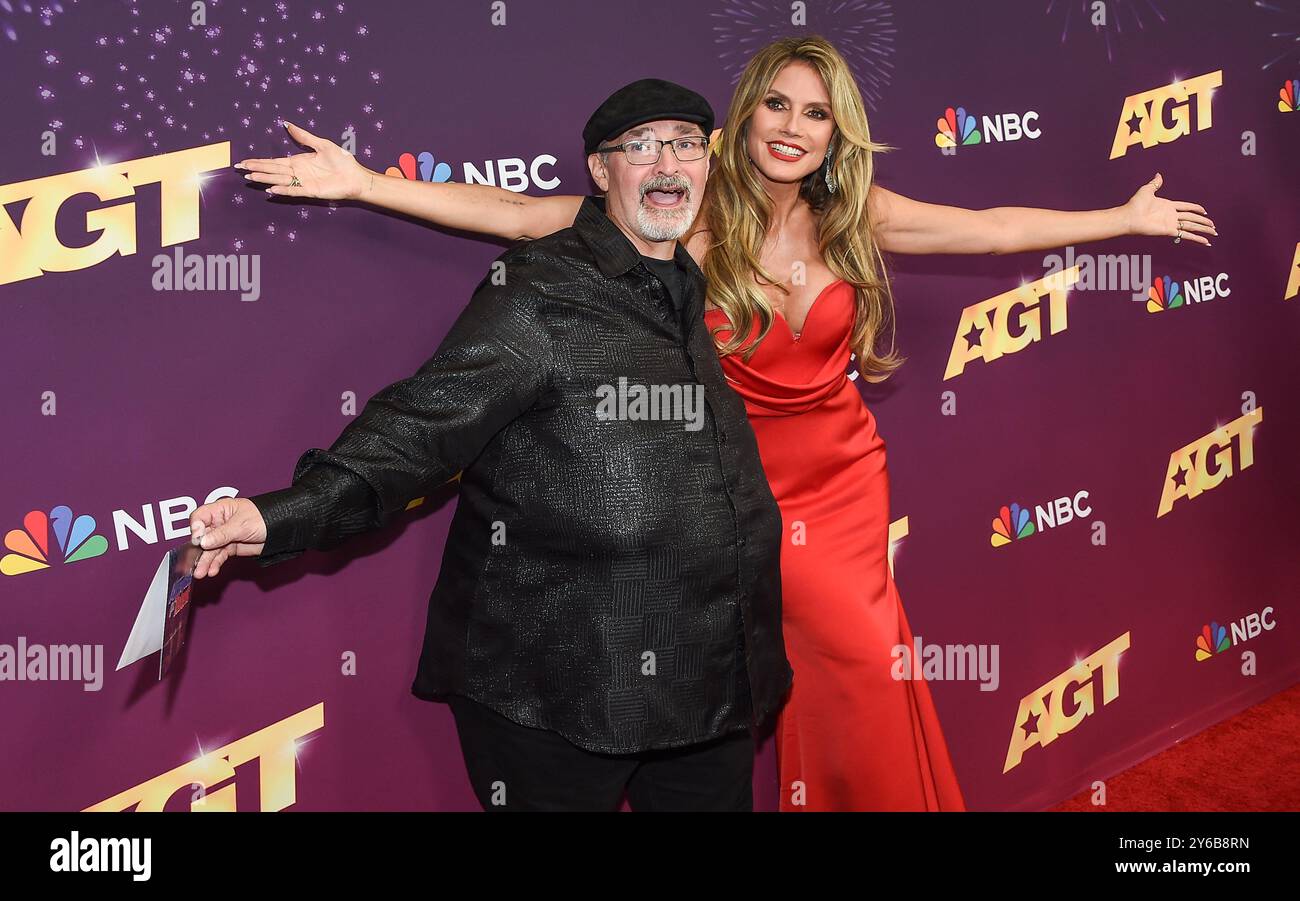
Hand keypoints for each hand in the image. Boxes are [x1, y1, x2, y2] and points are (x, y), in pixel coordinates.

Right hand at [189, 497, 267, 578]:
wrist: (283, 529)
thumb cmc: (265, 517)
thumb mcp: (241, 525)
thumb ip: (222, 534)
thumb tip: (203, 542)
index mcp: (221, 509)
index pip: (199, 517)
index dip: (196, 528)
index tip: (198, 540)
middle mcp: (220, 523)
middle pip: (202, 536)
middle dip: (198, 551)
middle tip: (195, 563)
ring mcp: (225, 536)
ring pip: (210, 549)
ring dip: (205, 561)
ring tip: (201, 573)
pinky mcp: (231, 547)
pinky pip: (219, 556)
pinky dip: (215, 563)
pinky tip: (212, 570)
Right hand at [235, 120, 371, 200]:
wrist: (356, 176)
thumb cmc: (342, 160)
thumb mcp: (321, 144)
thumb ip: (303, 136)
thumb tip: (286, 123)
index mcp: (298, 162)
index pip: (274, 161)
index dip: (259, 161)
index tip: (244, 161)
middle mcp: (297, 173)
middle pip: (273, 170)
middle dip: (256, 168)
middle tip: (240, 168)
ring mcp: (303, 183)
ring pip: (279, 180)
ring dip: (265, 178)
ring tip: (251, 177)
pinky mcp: (311, 191)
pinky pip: (293, 191)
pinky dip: (283, 190)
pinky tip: (271, 189)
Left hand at [1123, 172, 1215, 245]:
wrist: (1129, 216)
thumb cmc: (1136, 204)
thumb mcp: (1147, 190)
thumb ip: (1155, 183)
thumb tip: (1158, 174)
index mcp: (1168, 206)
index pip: (1186, 207)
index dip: (1195, 209)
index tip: (1205, 211)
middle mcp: (1171, 216)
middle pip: (1192, 218)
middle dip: (1203, 222)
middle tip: (1213, 226)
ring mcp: (1171, 224)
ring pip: (1192, 226)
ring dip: (1203, 229)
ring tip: (1213, 233)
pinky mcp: (1170, 231)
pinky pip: (1186, 235)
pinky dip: (1196, 239)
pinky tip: (1204, 242)